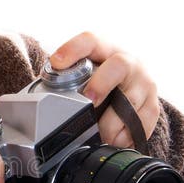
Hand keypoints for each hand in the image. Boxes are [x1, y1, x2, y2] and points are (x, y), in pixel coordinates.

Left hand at [50, 32, 160, 146]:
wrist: (129, 87)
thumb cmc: (98, 81)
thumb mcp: (82, 75)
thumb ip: (63, 83)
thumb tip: (31, 105)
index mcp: (104, 50)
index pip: (89, 41)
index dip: (73, 49)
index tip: (57, 62)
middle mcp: (128, 62)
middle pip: (119, 66)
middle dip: (102, 84)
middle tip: (89, 101)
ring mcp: (143, 83)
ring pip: (133, 99)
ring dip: (114, 120)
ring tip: (101, 134)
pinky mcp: (153, 104)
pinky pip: (143, 121)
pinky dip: (127, 134)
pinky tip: (115, 141)